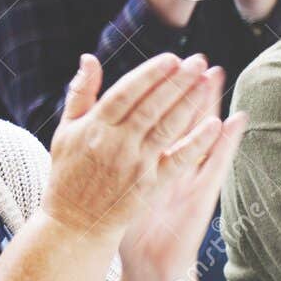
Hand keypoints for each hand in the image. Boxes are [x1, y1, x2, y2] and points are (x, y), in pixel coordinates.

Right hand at [45, 53, 224, 242]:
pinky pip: (177, 160)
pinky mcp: (149, 185)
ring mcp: (134, 165)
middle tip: (197, 61)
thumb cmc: (68, 173)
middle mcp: (116, 144)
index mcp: (95, 127)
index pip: (126, 92)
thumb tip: (89, 58)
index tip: (171, 58)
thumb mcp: (66, 130)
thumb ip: (80, 92)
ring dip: (190, 103)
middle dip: (177, 82)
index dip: (150, 74)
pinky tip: (214, 125)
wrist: (74, 223)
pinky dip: (196, 142)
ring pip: (167, 127)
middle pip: (152, 106)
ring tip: (207, 81)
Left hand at [117, 64, 247, 280]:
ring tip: (217, 76)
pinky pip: (215, 164)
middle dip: (188, 89)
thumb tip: (104, 125)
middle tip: (198, 60)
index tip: (166, 63)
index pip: (156, 118)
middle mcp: (172, 163)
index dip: (161, 92)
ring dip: (210, 105)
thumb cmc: (129, 224)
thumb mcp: (118, 183)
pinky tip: (236, 121)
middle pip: (181, 119)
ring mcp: (189, 176)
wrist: (147, 263)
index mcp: (151, 158)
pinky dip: (226, 143)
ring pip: (201, 134)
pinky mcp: (201, 193)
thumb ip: (114, 151)